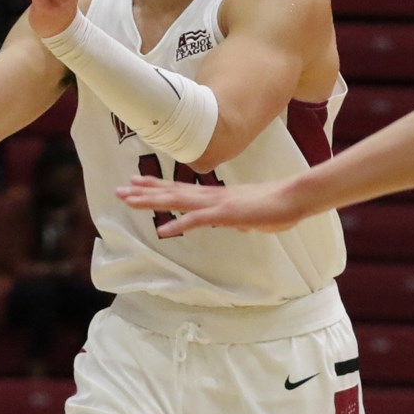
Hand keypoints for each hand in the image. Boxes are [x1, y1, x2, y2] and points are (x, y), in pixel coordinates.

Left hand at [117, 176, 310, 236]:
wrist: (293, 198)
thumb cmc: (276, 207)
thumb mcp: (251, 216)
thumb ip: (240, 218)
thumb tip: (238, 223)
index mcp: (215, 196)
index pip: (180, 189)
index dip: (157, 186)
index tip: (136, 182)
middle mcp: (211, 196)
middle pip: (172, 192)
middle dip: (145, 191)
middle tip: (120, 190)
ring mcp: (217, 203)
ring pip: (178, 201)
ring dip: (153, 201)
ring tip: (129, 201)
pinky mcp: (226, 214)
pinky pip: (198, 220)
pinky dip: (178, 224)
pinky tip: (162, 230)